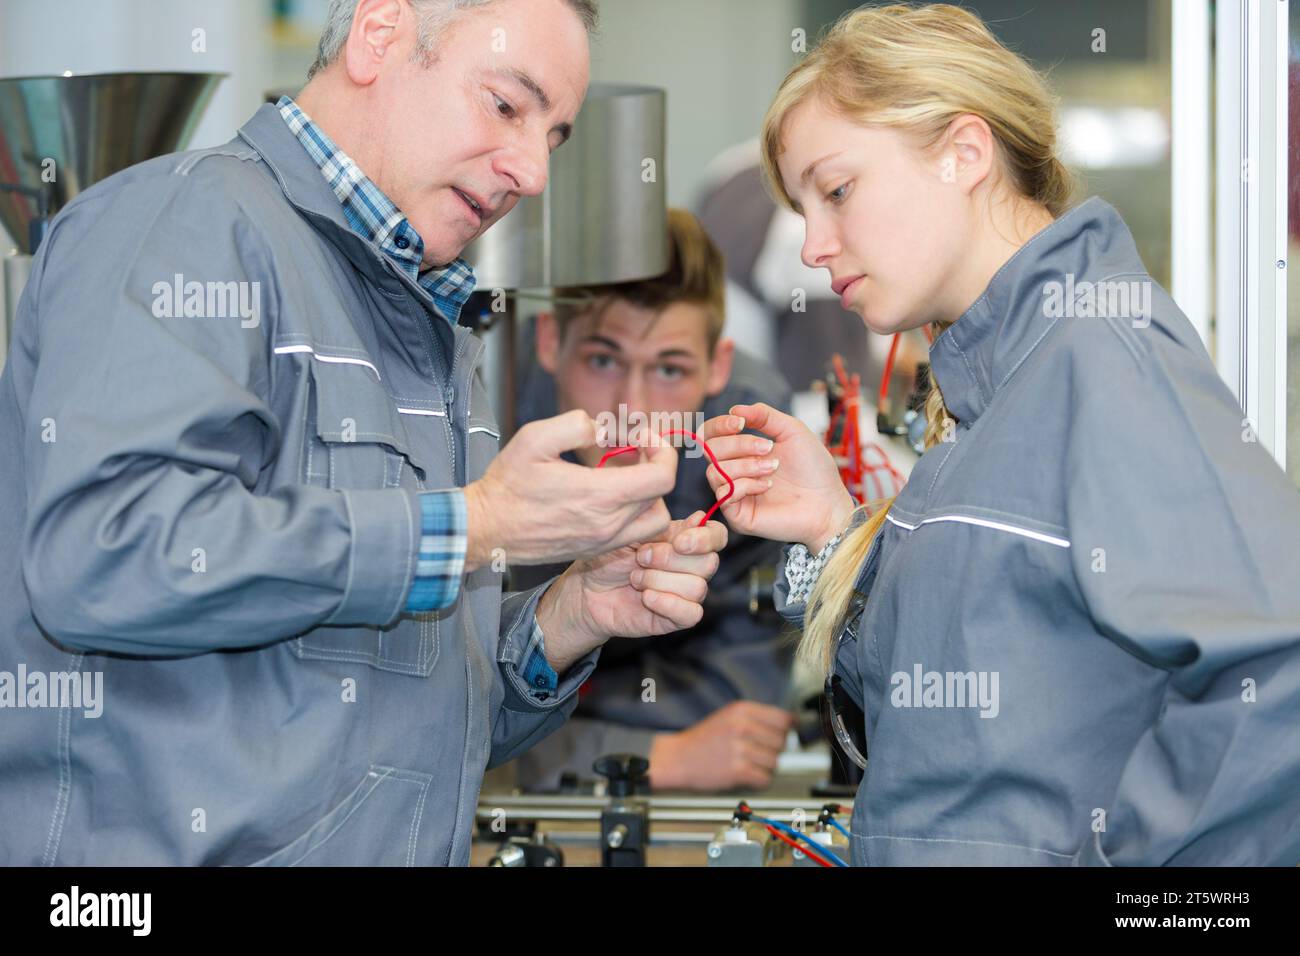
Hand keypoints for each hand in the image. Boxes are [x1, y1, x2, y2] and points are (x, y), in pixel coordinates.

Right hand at [464, 410, 675, 570]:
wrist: (486, 528)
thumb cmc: (507, 484)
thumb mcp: (536, 438)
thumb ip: (577, 424)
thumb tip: (605, 432)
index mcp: (600, 496)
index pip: (663, 478)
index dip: (662, 450)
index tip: (642, 436)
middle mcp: (609, 525)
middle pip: (661, 496)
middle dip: (654, 465)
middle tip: (633, 449)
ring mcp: (603, 541)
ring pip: (653, 521)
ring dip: (649, 495)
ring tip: (625, 473)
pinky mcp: (595, 550)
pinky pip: (633, 534)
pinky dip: (634, 512)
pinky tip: (609, 492)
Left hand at [534, 510, 727, 672]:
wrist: (587, 590)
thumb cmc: (609, 557)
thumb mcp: (633, 533)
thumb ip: (665, 525)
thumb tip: (699, 517)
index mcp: (685, 541)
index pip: (717, 536)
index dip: (705, 538)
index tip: (678, 541)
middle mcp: (691, 566)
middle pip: (709, 562)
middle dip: (669, 559)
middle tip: (640, 558)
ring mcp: (686, 593)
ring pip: (697, 588)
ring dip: (659, 581)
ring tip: (635, 579)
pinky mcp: (677, 618)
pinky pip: (691, 613)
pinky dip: (667, 603)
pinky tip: (645, 598)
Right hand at [648, 701, 795, 791]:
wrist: (677, 758)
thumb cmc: (702, 740)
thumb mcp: (728, 716)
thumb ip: (756, 718)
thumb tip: (788, 726)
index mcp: (741, 710)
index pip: (783, 718)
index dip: (788, 729)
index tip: (789, 734)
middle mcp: (742, 726)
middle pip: (781, 742)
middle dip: (774, 750)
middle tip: (758, 752)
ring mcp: (740, 748)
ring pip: (775, 762)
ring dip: (765, 767)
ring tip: (749, 764)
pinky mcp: (737, 770)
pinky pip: (765, 779)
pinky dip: (759, 781)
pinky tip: (747, 776)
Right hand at [699, 403, 856, 552]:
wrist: (828, 503)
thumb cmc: (813, 469)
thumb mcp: (791, 431)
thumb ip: (764, 416)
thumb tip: (734, 409)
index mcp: (741, 450)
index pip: (710, 435)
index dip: (719, 425)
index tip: (740, 422)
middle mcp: (734, 471)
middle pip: (710, 450)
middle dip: (739, 444)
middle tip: (768, 448)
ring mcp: (734, 494)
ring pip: (715, 472)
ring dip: (745, 465)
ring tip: (772, 468)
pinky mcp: (737, 516)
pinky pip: (724, 494)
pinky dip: (745, 485)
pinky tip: (767, 486)